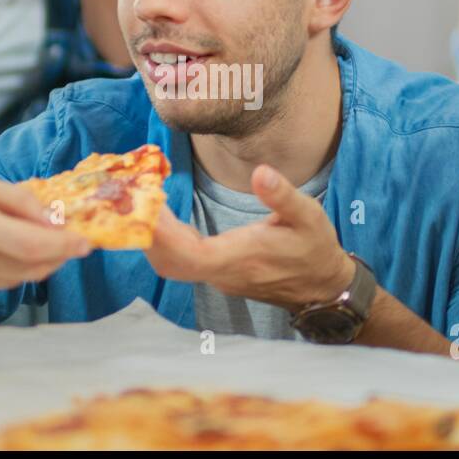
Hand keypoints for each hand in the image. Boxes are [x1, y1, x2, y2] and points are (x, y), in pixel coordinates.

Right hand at [0, 175, 92, 305]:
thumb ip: (16, 200)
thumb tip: (54, 218)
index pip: (32, 245)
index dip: (65, 246)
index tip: (87, 241)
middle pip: (31, 267)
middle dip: (57, 254)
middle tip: (71, 239)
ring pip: (17, 279)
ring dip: (34, 263)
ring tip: (30, 240)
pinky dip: (4, 270)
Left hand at [144, 165, 356, 310]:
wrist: (322, 286)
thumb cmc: (315, 248)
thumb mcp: (308, 216)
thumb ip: (283, 195)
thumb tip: (261, 172)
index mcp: (241, 258)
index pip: (190, 255)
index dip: (164, 236)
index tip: (148, 206)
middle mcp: (222, 273)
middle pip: (171, 262)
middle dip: (148, 232)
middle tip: (135, 194)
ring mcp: (217, 276)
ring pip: (172, 264)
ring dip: (154, 236)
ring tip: (143, 198)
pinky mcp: (216, 273)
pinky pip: (181, 261)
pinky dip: (165, 240)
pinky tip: (161, 214)